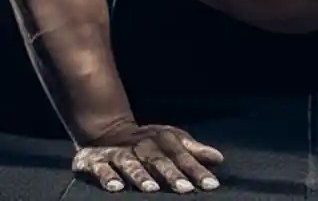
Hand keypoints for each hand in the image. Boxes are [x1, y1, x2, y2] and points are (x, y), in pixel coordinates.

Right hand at [72, 122, 222, 192]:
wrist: (106, 131)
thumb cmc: (149, 142)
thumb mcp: (173, 140)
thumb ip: (194, 151)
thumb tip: (219, 159)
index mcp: (163, 140)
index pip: (184, 156)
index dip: (198, 170)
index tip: (211, 185)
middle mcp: (142, 145)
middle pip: (159, 160)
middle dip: (172, 175)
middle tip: (185, 189)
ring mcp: (118, 152)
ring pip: (131, 165)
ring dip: (141, 176)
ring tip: (152, 189)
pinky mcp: (94, 160)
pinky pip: (101, 169)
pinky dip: (108, 177)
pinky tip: (116, 188)